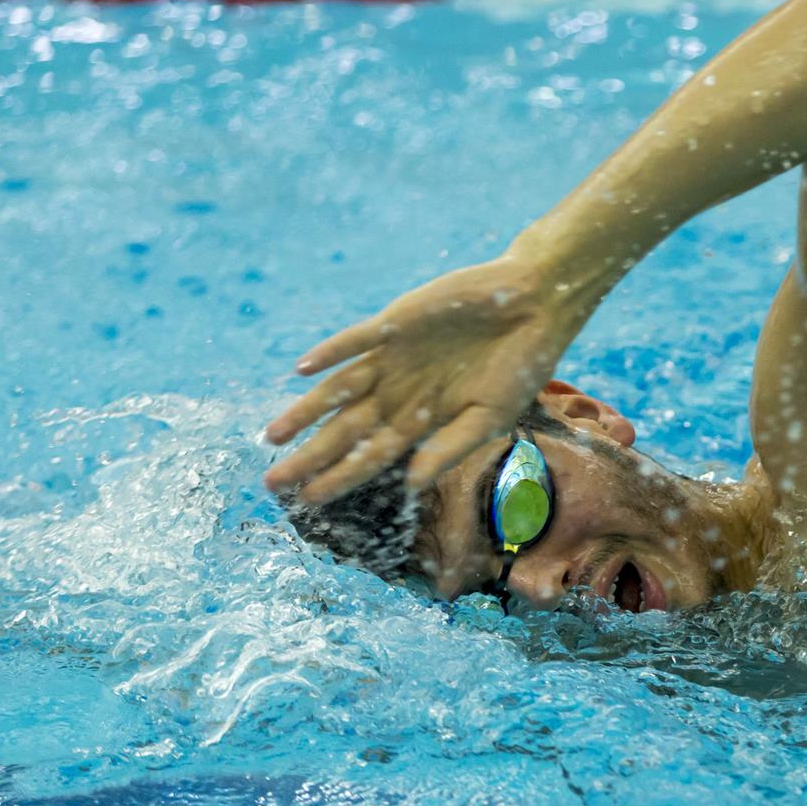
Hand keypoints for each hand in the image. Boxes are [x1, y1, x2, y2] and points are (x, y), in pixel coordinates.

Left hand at [262, 253, 585, 505]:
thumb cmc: (522, 366)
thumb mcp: (491, 418)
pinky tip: (303, 369)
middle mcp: (399, 390)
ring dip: (306, 412)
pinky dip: (332, 353)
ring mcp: (393, 357)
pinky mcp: (397, 322)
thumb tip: (411, 486)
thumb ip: (450, 449)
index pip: (372, 454)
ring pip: (339, 389)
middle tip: (272, 483)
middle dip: (309, 456)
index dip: (340, 476)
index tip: (308, 499)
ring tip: (273, 436)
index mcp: (423, 418)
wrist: (534, 306)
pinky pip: (356, 340)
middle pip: (345, 429)